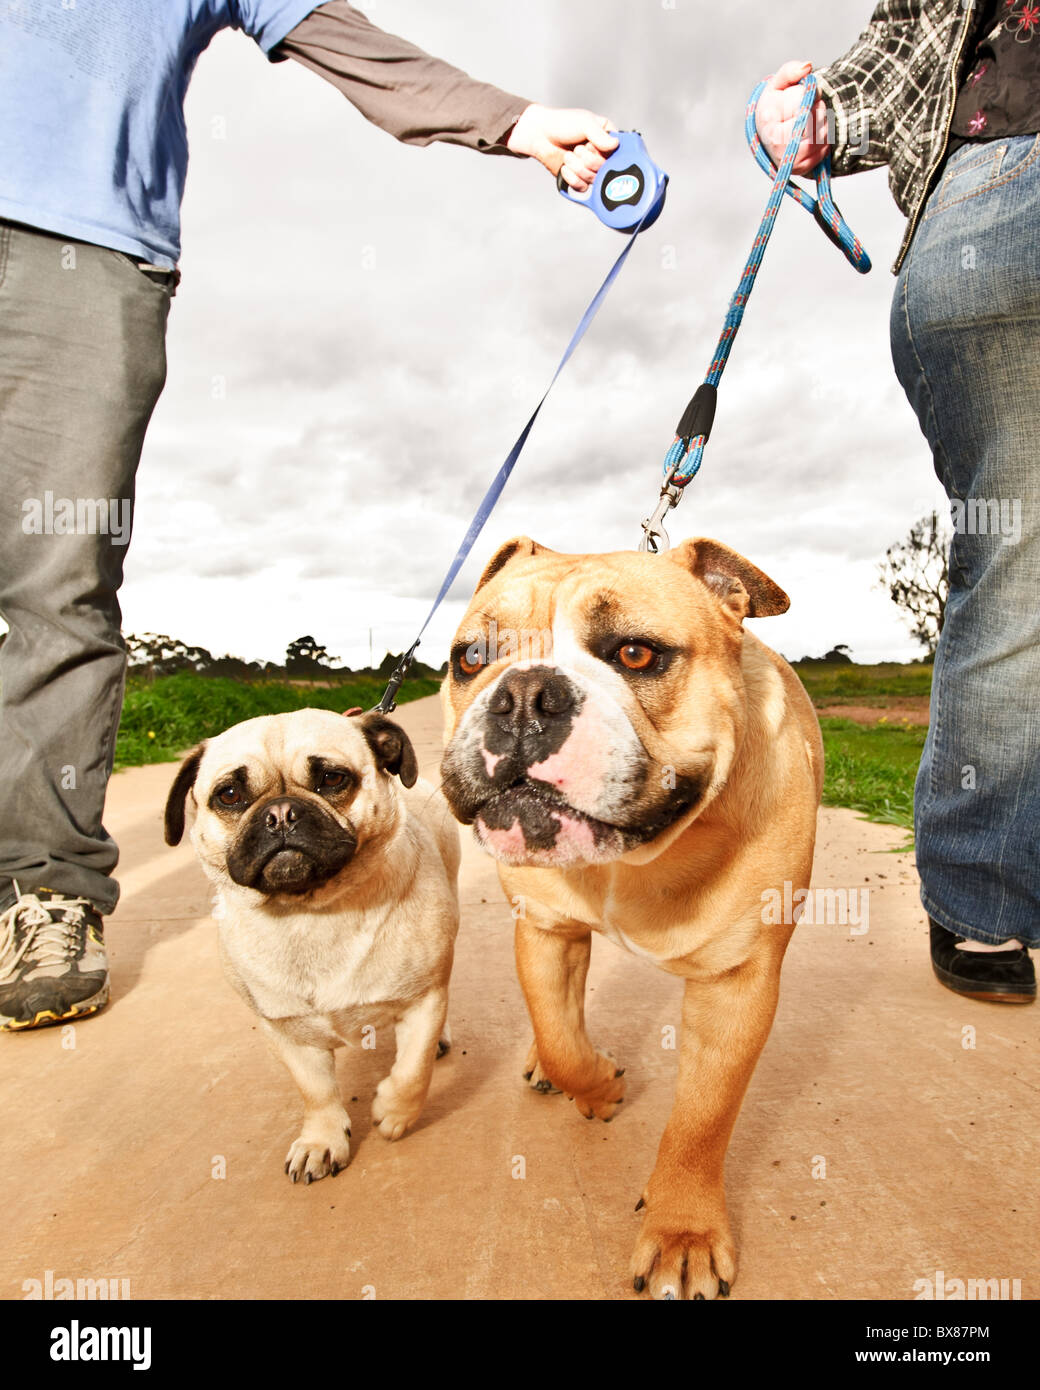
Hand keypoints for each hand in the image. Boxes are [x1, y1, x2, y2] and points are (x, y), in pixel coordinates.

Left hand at [506, 104, 618, 189]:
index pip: (617, 153)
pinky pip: (582, 187)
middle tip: (576, 149)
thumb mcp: (585, 122)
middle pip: (605, 169)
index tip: (591, 144)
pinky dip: (572, 179)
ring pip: (593, 179)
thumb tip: (615, 145)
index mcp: (607, 139)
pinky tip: (564, 168)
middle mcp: (601, 154)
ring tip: (568, 156)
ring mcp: (590, 168)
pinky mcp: (578, 178)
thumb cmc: (562, 123)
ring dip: (578, 168)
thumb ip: (600, 135)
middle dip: (588, 160)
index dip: (603, 152)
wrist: (540, 135)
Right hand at [754, 60, 829, 176]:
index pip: (802, 102)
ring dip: (824, 124)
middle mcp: (775, 141)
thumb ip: (790, 71)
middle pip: (813, 120)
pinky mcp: (798, 169)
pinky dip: (825, 141)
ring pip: (820, 136)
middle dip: (819, 110)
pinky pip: (822, 151)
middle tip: (813, 107)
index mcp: (768, 118)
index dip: (811, 95)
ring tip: (814, 120)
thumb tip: (807, 67)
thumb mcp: (779, 84)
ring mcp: (787, 158)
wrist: (770, 134)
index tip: (806, 94)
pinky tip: (816, 135)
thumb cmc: (776, 106)